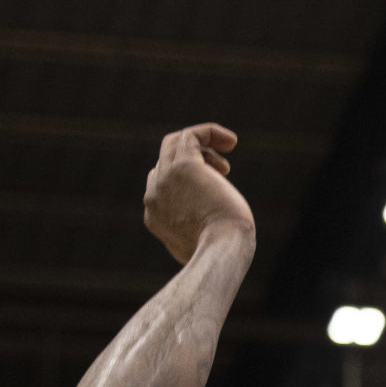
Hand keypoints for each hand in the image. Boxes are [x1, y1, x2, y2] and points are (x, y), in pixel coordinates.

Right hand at [143, 124, 254, 264]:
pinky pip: (190, 136)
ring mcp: (165, 179)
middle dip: (194, 160)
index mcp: (154, 216)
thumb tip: (203, 230)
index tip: (217, 186)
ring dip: (202, 144)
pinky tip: (231, 141)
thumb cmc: (220, 254)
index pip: (162, 183)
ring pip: (174, 144)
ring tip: (228, 156)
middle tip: (223, 171)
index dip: (189, 178)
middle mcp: (154, 195)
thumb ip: (194, 234)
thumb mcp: (200, 249)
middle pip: (165, 160)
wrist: (222, 252)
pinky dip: (209, 132)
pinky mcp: (183, 166)